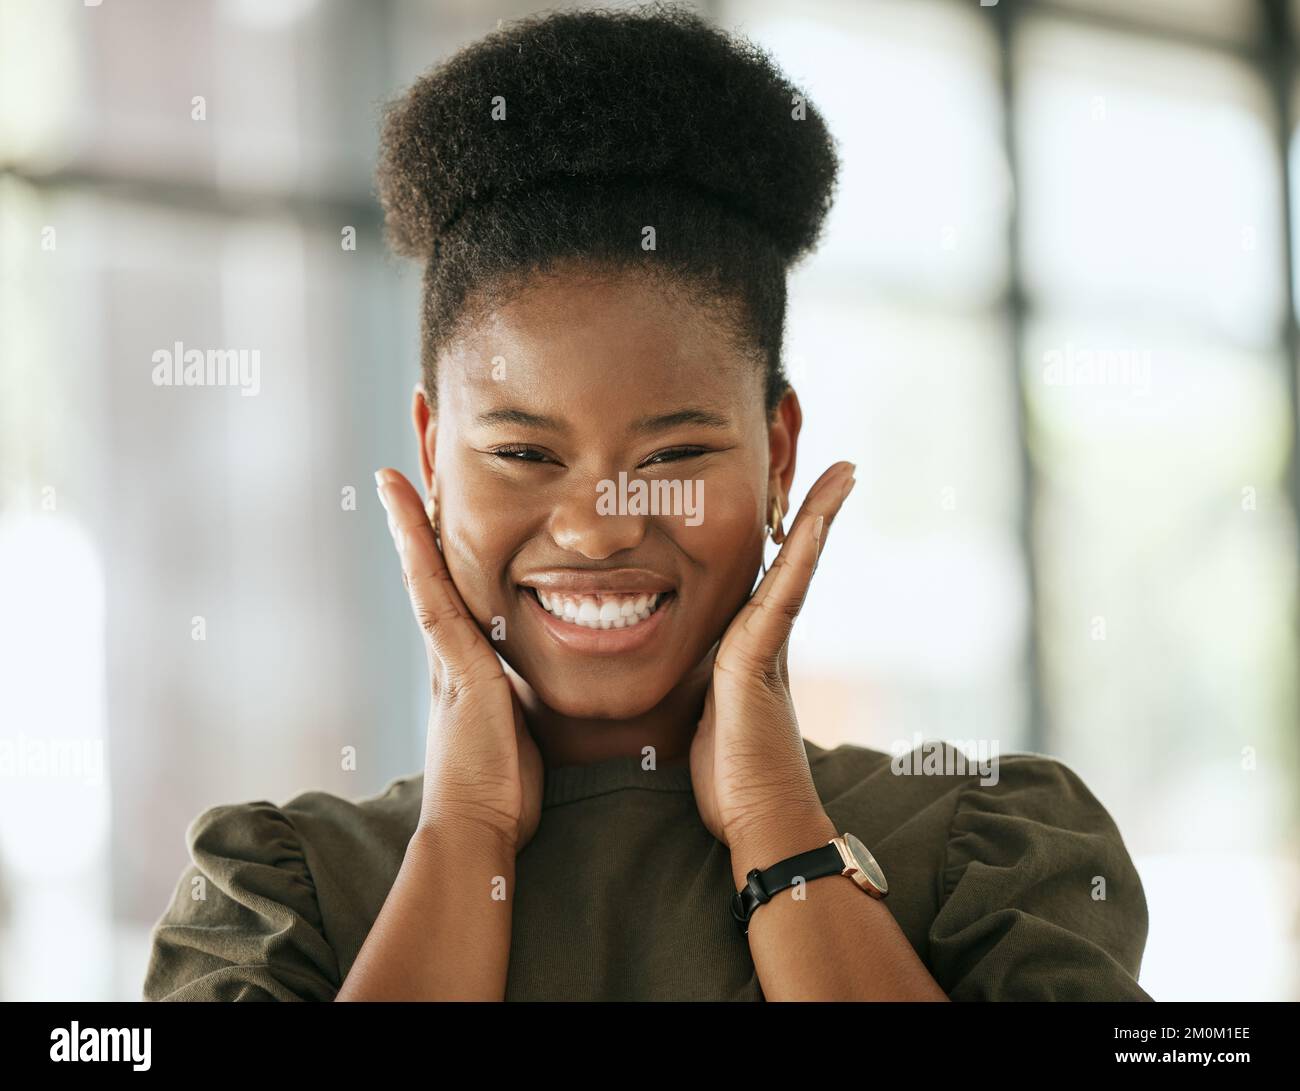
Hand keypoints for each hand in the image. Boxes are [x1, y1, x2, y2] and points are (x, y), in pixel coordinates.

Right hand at [375, 468, 543, 853]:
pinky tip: (397, 490)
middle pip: (433, 561)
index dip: (445, 540)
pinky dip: (411, 535)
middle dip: (425, 509)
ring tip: (403, 453)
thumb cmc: (504, 788)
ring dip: (413, 506)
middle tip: (415, 449)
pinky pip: (427, 580)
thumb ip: (523, 700)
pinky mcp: (449, 654)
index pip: (456, 584)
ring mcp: (444, 647)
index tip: (442, 495)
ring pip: (425, 561)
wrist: (478, 826)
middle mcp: (448, 645)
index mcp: (469, 659)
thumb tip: (537, 692)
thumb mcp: (521, 728)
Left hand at [689, 461, 855, 848]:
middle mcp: (767, 640)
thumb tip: (689, 680)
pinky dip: (800, 559)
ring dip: (819, 519)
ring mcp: (768, 649)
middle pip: (794, 561)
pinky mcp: (757, 663)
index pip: (771, 579)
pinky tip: (813, 524)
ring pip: (795, 569)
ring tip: (843, 474)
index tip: (802, 500)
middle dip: (817, 513)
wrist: (760, 822)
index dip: (789, 538)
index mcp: (751, 648)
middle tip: (843, 469)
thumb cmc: (730, 778)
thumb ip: (703, 687)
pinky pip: (779, 598)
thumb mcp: (705, 716)